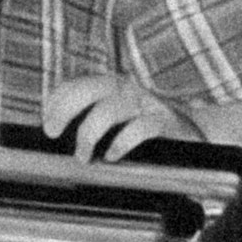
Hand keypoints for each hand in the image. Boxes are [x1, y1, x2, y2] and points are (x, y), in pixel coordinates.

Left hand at [41, 73, 197, 161]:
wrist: (196, 135)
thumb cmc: (148, 130)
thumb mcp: (119, 118)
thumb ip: (93, 119)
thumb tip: (57, 133)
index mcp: (112, 87)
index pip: (77, 84)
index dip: (57, 100)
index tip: (46, 123)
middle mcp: (128, 89)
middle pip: (89, 88)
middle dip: (65, 109)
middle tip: (53, 133)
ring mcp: (147, 104)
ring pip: (110, 109)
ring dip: (90, 133)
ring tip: (83, 156)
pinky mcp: (165, 123)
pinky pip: (140, 129)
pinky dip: (121, 143)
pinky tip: (112, 156)